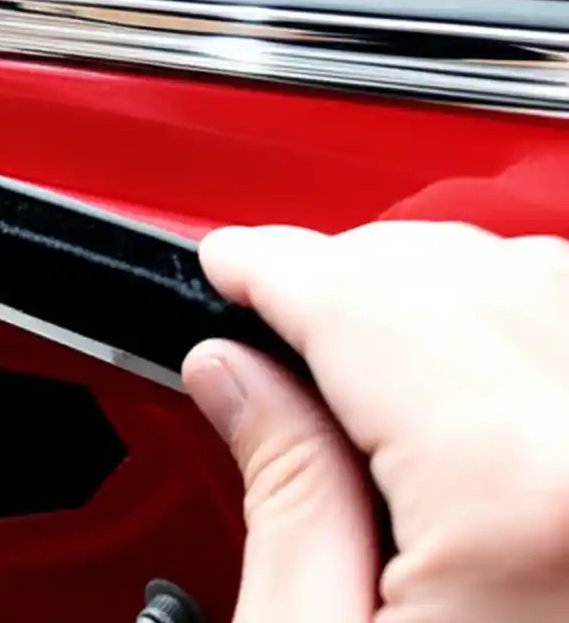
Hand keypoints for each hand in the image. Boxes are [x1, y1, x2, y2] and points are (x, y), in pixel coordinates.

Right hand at [183, 222, 568, 621]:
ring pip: (539, 278)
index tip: (228, 264)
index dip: (275, 268)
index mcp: (518, 498)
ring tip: (356, 345)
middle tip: (272, 313)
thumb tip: (236, 374)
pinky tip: (456, 372)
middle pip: (459, 271)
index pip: (368, 307)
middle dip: (346, 274)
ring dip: (435, 289)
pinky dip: (515, 320)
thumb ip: (284, 502)